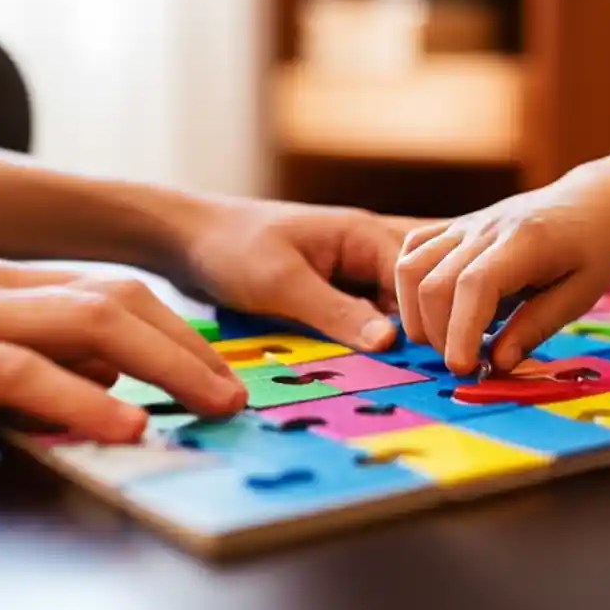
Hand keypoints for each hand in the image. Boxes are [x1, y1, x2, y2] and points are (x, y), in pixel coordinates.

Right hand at [0, 264, 245, 441]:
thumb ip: (37, 355)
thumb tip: (111, 388)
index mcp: (7, 283)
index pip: (113, 289)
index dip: (175, 330)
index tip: (218, 369)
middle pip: (118, 298)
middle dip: (187, 346)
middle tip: (232, 394)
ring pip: (89, 319)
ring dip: (163, 363)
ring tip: (209, 406)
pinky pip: (20, 370)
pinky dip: (79, 397)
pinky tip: (122, 424)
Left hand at [178, 199, 430, 350]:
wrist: (182, 240)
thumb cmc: (230, 249)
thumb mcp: (282, 283)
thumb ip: (336, 311)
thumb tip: (390, 343)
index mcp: (362, 235)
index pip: (418, 279)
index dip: (427, 319)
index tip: (427, 360)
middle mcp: (364, 252)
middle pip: (410, 295)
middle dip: (415, 331)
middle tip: (419, 372)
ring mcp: (349, 273)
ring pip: (388, 312)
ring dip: (387, 340)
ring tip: (395, 375)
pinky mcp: (331, 293)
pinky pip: (361, 320)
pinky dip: (363, 341)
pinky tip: (366, 369)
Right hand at [395, 176, 609, 374]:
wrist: (587, 202)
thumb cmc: (590, 250)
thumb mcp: (580, 294)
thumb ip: (536, 327)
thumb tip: (498, 363)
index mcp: (525, 242)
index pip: (474, 286)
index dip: (462, 332)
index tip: (466, 368)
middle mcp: (486, 228)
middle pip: (434, 283)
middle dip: (439, 336)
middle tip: (467, 362)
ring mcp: (464, 225)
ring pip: (411, 268)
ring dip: (418, 316)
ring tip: (448, 340)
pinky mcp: (452, 227)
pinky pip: (411, 252)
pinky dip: (410, 289)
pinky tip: (436, 311)